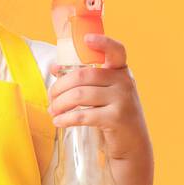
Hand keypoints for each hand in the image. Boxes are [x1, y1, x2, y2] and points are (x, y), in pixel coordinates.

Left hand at [48, 34, 152, 168]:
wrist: (132, 145)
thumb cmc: (112, 115)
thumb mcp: (102, 94)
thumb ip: (82, 79)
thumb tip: (54, 68)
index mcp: (120, 71)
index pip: (116, 50)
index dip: (102, 42)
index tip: (86, 39)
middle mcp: (124, 82)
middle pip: (82, 76)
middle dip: (59, 87)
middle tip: (50, 99)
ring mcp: (123, 100)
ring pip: (79, 95)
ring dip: (59, 104)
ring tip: (53, 112)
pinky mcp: (117, 118)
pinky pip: (83, 115)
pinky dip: (66, 118)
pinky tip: (59, 122)